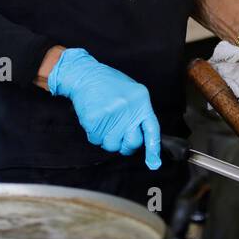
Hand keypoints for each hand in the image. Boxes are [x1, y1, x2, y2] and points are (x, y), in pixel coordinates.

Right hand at [47, 48, 161, 168]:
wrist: (85, 75)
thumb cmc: (108, 84)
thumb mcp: (132, 93)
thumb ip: (138, 113)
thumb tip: (142, 138)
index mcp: (141, 101)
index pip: (151, 129)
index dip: (153, 149)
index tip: (154, 164)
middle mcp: (128, 109)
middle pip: (132, 143)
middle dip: (125, 145)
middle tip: (119, 134)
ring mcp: (111, 116)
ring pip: (112, 145)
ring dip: (107, 138)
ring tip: (105, 122)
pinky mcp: (95, 120)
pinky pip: (96, 140)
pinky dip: (94, 133)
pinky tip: (95, 119)